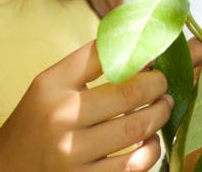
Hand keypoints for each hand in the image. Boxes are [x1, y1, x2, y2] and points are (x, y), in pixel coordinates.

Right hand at [0, 40, 172, 171]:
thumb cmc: (36, 123)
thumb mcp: (50, 85)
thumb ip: (89, 64)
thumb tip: (139, 43)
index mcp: (52, 86)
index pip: (105, 55)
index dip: (140, 50)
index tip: (156, 52)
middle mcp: (61, 118)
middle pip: (129, 94)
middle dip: (158, 84)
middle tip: (164, 82)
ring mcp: (73, 155)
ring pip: (137, 129)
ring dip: (160, 115)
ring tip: (165, 106)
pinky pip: (133, 166)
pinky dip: (151, 151)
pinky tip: (151, 141)